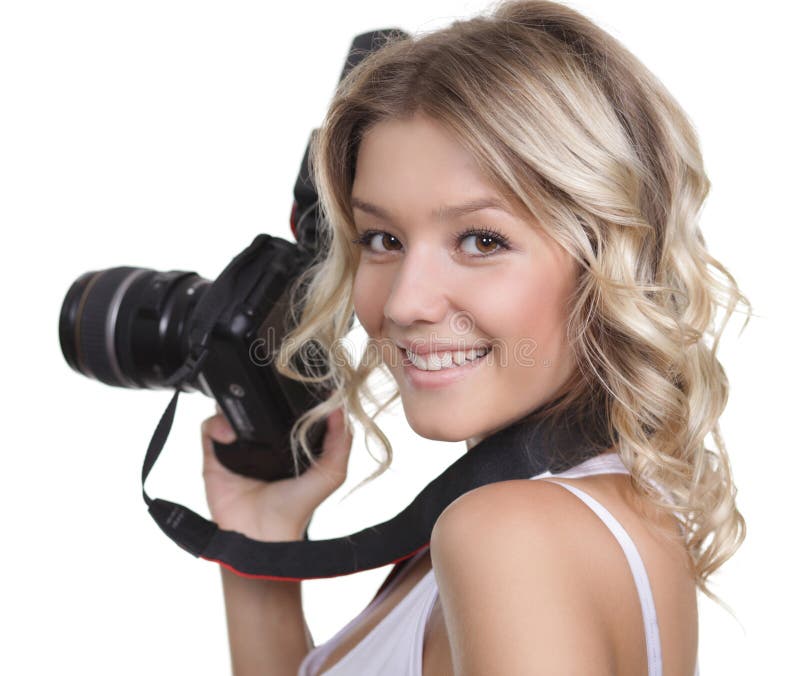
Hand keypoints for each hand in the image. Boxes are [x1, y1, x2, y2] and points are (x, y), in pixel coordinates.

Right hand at [200, 400, 352, 540]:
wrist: (261, 535)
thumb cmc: (297, 508)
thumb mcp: (330, 474)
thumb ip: (340, 443)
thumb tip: (339, 408)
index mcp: (289, 442)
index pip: (286, 407)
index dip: (289, 394)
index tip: (294, 383)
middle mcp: (263, 441)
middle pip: (256, 403)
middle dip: (257, 393)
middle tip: (263, 390)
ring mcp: (238, 446)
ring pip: (230, 408)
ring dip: (234, 403)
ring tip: (243, 412)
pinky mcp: (215, 455)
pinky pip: (209, 427)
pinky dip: (216, 424)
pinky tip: (230, 436)